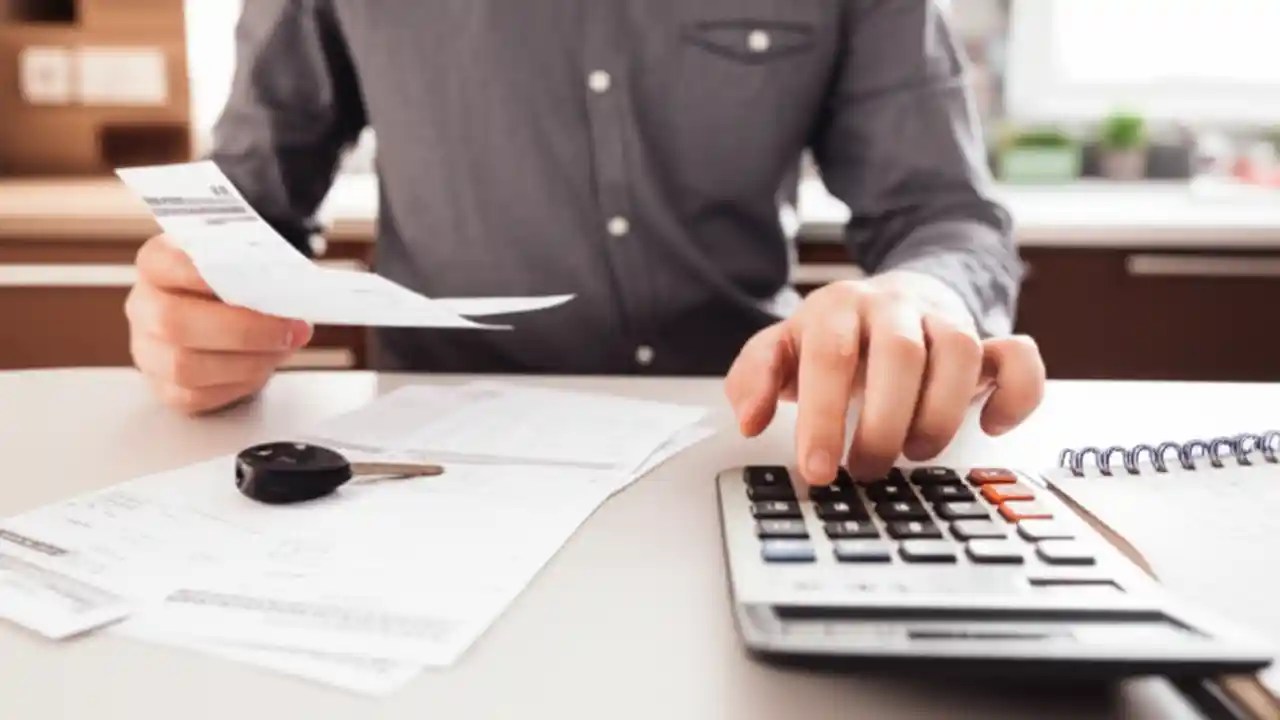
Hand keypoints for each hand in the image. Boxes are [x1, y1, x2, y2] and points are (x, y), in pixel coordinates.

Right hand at [125, 234, 312, 413]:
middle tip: (290, 329)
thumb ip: (254, 265)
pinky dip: (238, 384)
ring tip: (282, 349)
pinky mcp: (164, 387)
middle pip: (175, 323)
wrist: (225, 316)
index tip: (251, 279)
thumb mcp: (241, 260)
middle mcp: (144, 307)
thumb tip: (284, 286)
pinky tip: (262, 367)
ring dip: (247, 361)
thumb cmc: (233, 286)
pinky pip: (195, 396)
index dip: (204, 274)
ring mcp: (148, 350)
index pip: (168, 264)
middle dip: (244, 330)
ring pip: (184, 366)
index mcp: (155, 264)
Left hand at [724, 271, 1044, 484]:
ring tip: (914, 453)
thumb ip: (756, 377)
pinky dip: (1015, 395)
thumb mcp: (783, 350)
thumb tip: (750, 419)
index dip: (822, 417)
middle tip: (865, 470)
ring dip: (939, 415)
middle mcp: (894, 306)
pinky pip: (1020, 356)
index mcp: (837, 308)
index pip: (830, 357)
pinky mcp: (989, 339)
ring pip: (960, 353)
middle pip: (899, 355)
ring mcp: (946, 319)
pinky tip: (988, 426)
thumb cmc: (834, 338)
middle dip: (882, 424)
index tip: (817, 470)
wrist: (893, 299)